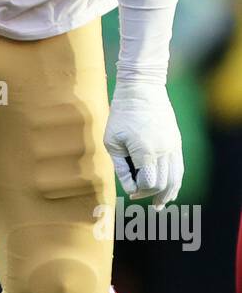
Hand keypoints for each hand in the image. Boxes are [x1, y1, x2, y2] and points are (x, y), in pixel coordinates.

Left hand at [104, 80, 182, 208]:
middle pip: (164, 183)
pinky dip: (176, 180)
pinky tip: (171, 189)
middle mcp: (164, 150)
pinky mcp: (176, 141)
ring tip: (162, 204)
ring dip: (169, 193)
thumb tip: (130, 189)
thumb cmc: (121, 114)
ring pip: (176, 177)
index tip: (131, 192)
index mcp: (146, 152)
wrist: (142, 89)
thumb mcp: (113, 140)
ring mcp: (173, 145)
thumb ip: (120, 167)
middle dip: (152, 194)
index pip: (149, 183)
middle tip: (143, 200)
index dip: (139, 191)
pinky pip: (179, 166)